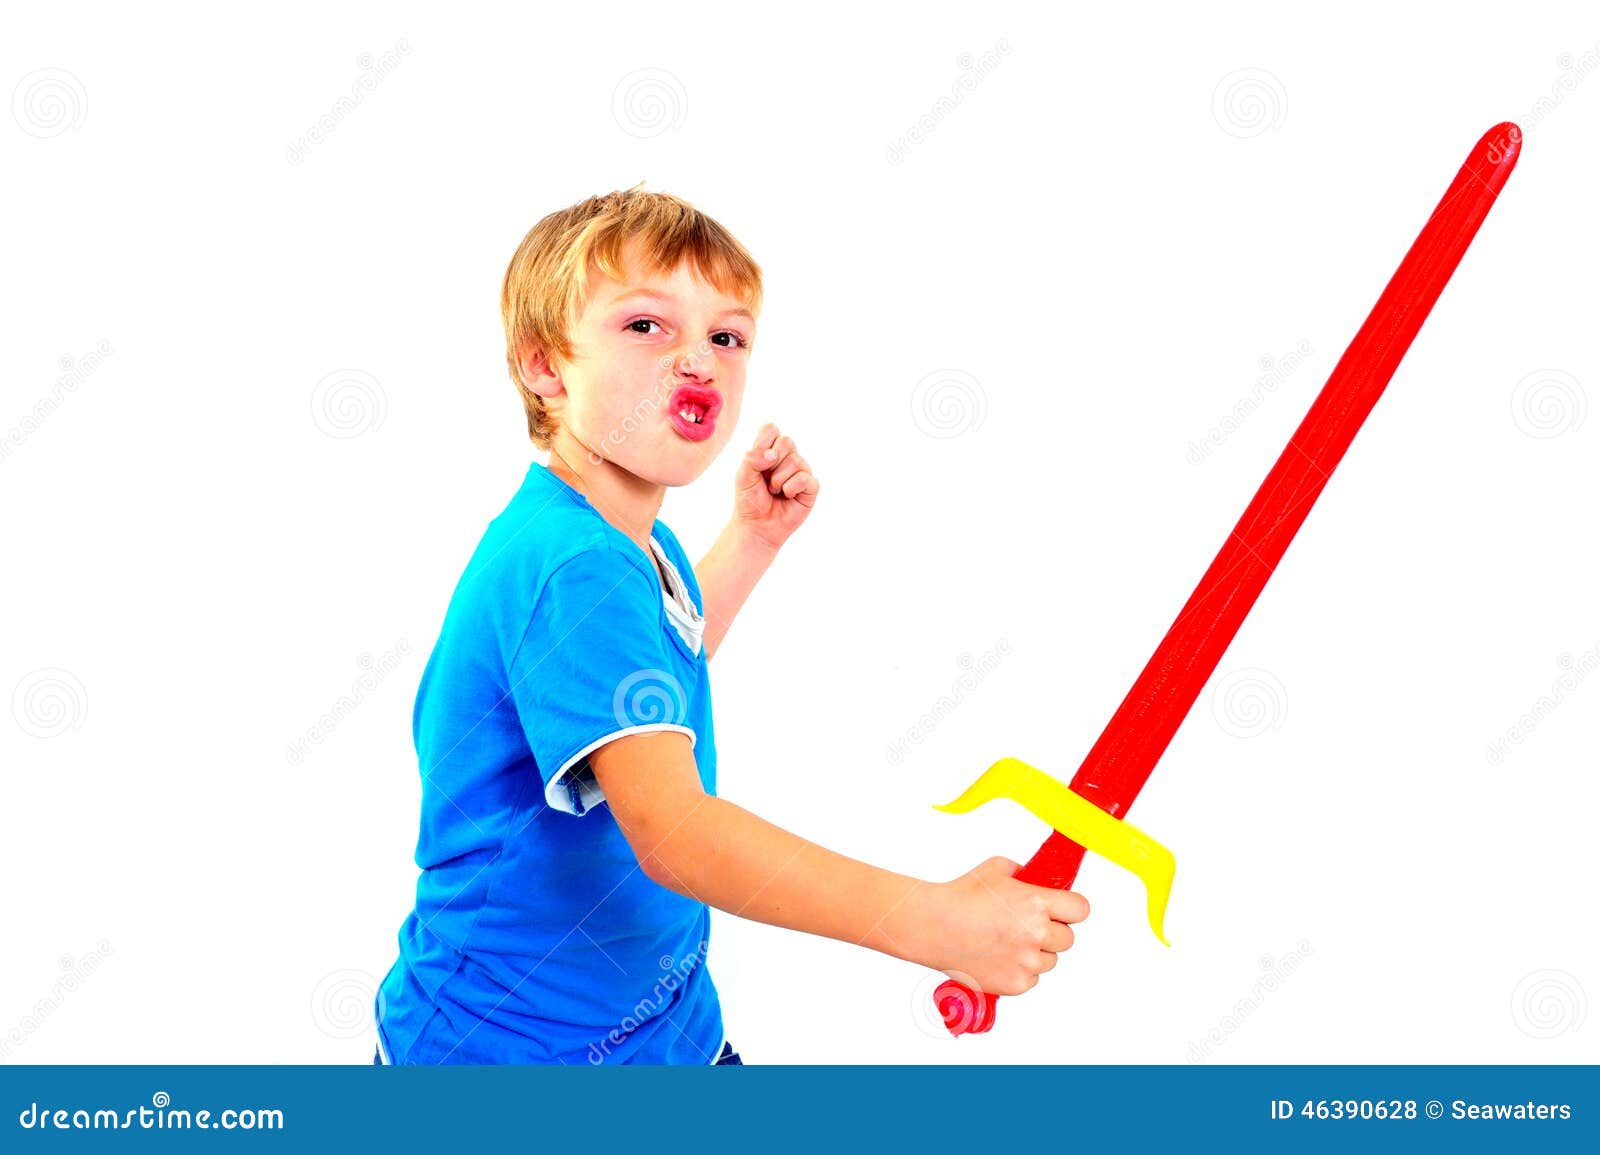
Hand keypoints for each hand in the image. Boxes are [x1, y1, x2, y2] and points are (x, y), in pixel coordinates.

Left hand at [733, 422, 818, 551]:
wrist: (756, 525)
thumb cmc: (749, 499)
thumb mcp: (743, 475)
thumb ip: (752, 458)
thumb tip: (772, 454)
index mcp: (771, 450)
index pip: (772, 429)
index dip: (763, 444)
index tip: (757, 462)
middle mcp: (788, 458)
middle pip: (786, 441)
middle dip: (771, 463)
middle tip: (766, 480)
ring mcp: (801, 471)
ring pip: (796, 460)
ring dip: (779, 480)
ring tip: (775, 491)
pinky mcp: (811, 488)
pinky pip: (805, 478)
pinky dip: (791, 488)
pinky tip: (787, 496)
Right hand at [918, 856, 1089, 995]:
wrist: (933, 926)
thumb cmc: (961, 895)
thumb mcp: (998, 868)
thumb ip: (1026, 875)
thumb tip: (1040, 882)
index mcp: (1037, 903)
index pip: (1081, 910)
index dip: (1071, 909)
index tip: (1062, 909)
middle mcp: (1036, 934)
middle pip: (1068, 938)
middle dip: (1052, 931)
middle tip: (1026, 925)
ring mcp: (1027, 962)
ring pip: (1050, 961)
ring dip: (1036, 953)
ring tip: (1007, 941)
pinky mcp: (1016, 984)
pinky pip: (1032, 979)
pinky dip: (1020, 970)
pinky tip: (999, 956)